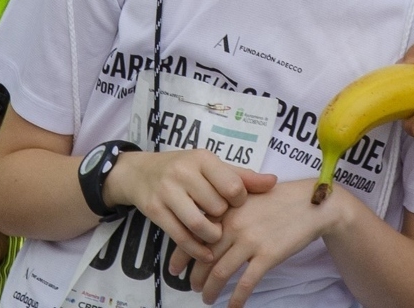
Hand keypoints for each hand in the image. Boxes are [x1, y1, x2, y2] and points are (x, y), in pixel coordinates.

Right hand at [103, 149, 278, 268]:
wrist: (139, 173)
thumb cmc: (183, 169)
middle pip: (217, 207)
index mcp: (202, 159)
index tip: (233, 202)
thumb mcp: (210, 167)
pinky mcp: (155, 210)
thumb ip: (242, 177)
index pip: (233, 186)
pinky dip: (197, 250)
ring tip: (214, 235)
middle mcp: (183, 172)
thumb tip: (274, 182)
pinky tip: (205, 253)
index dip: (239, 201)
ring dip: (212, 236)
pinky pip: (181, 237)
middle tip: (219, 218)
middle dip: (223, 218)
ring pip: (200, 224)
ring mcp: (167, 191)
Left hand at [188, 179, 347, 306]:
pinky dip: (236, 298)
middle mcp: (232, 225)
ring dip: (210, 289)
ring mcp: (250, 240)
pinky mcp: (267, 255)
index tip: (173, 269)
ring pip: (221, 272)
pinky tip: (233, 307)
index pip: (195, 235)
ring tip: (206, 298)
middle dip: (195, 276)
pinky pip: (246, 282)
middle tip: (191, 287)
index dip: (181, 255)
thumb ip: (224, 211)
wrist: (308, 204)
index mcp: (224, 209)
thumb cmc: (276, 200)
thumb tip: (205, 232)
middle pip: (204, 256)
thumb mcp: (245, 197)